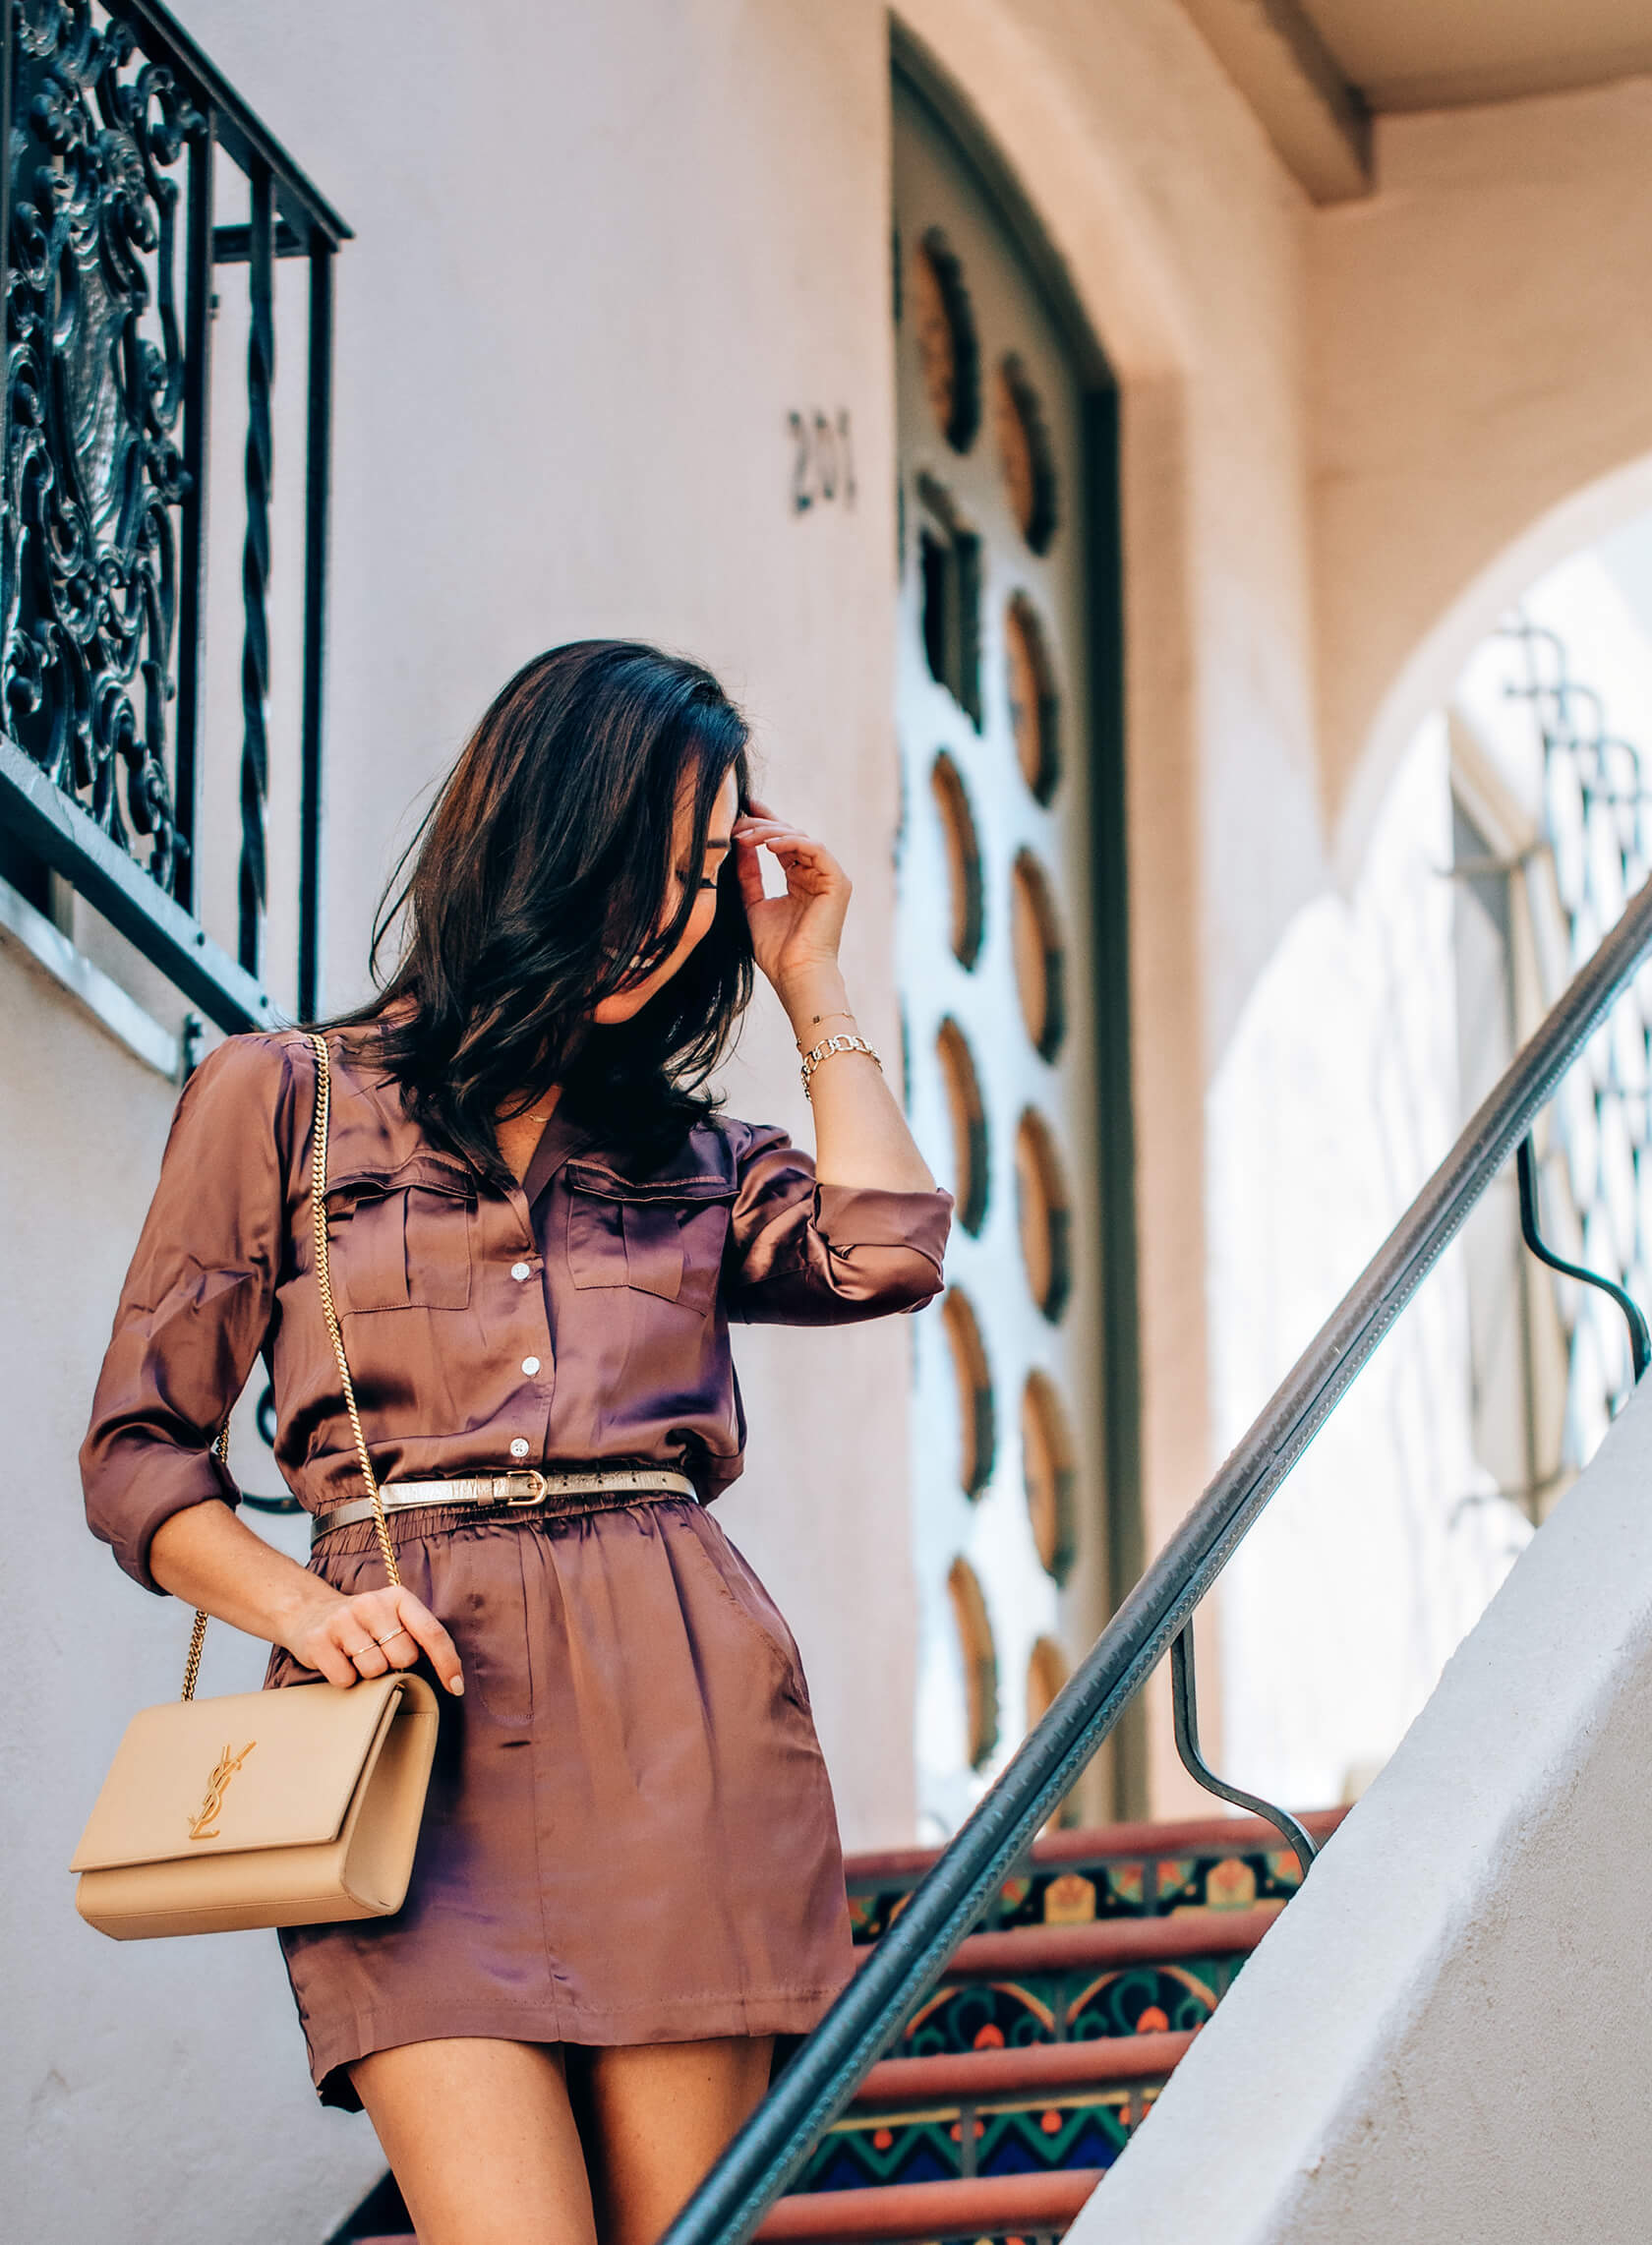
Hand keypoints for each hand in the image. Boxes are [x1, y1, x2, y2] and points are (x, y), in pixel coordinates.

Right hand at [282, 1583, 465, 1694]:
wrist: (308, 1612)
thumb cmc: (363, 1624)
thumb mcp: (393, 1618)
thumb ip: (417, 1636)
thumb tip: (449, 1677)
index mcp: (398, 1597)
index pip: (431, 1632)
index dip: (447, 1662)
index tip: (456, 1687)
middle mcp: (371, 1603)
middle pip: (403, 1656)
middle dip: (395, 1663)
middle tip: (379, 1653)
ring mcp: (342, 1620)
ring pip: (375, 1670)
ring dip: (369, 1673)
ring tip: (356, 1655)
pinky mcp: (318, 1640)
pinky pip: (345, 1679)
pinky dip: (345, 1679)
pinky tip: (339, 1661)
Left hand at [733, 795, 850, 994]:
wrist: (795, 974)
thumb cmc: (776, 949)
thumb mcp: (754, 903)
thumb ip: (749, 874)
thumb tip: (739, 844)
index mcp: (801, 880)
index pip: (782, 843)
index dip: (763, 823)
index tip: (741, 809)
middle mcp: (817, 874)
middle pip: (790, 835)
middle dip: (761, 825)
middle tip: (736, 822)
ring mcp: (829, 876)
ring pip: (801, 837)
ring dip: (770, 832)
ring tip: (745, 835)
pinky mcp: (837, 880)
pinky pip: (814, 849)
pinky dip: (790, 842)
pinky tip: (767, 845)